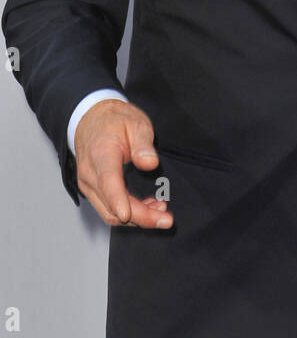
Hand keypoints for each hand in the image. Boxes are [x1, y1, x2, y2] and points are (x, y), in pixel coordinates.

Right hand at [74, 99, 172, 228]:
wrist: (91, 118)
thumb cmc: (114, 121)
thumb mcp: (136, 123)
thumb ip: (143, 144)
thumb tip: (150, 163)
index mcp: (101, 155)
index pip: (108, 182)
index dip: (118, 201)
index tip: (128, 215)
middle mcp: (90, 174)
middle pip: (112, 206)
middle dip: (140, 217)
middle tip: (167, 219)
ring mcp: (88, 184)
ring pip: (109, 213)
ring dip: (136, 218)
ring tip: (161, 212)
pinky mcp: (92, 190)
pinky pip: (107, 209)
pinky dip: (127, 214)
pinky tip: (147, 208)